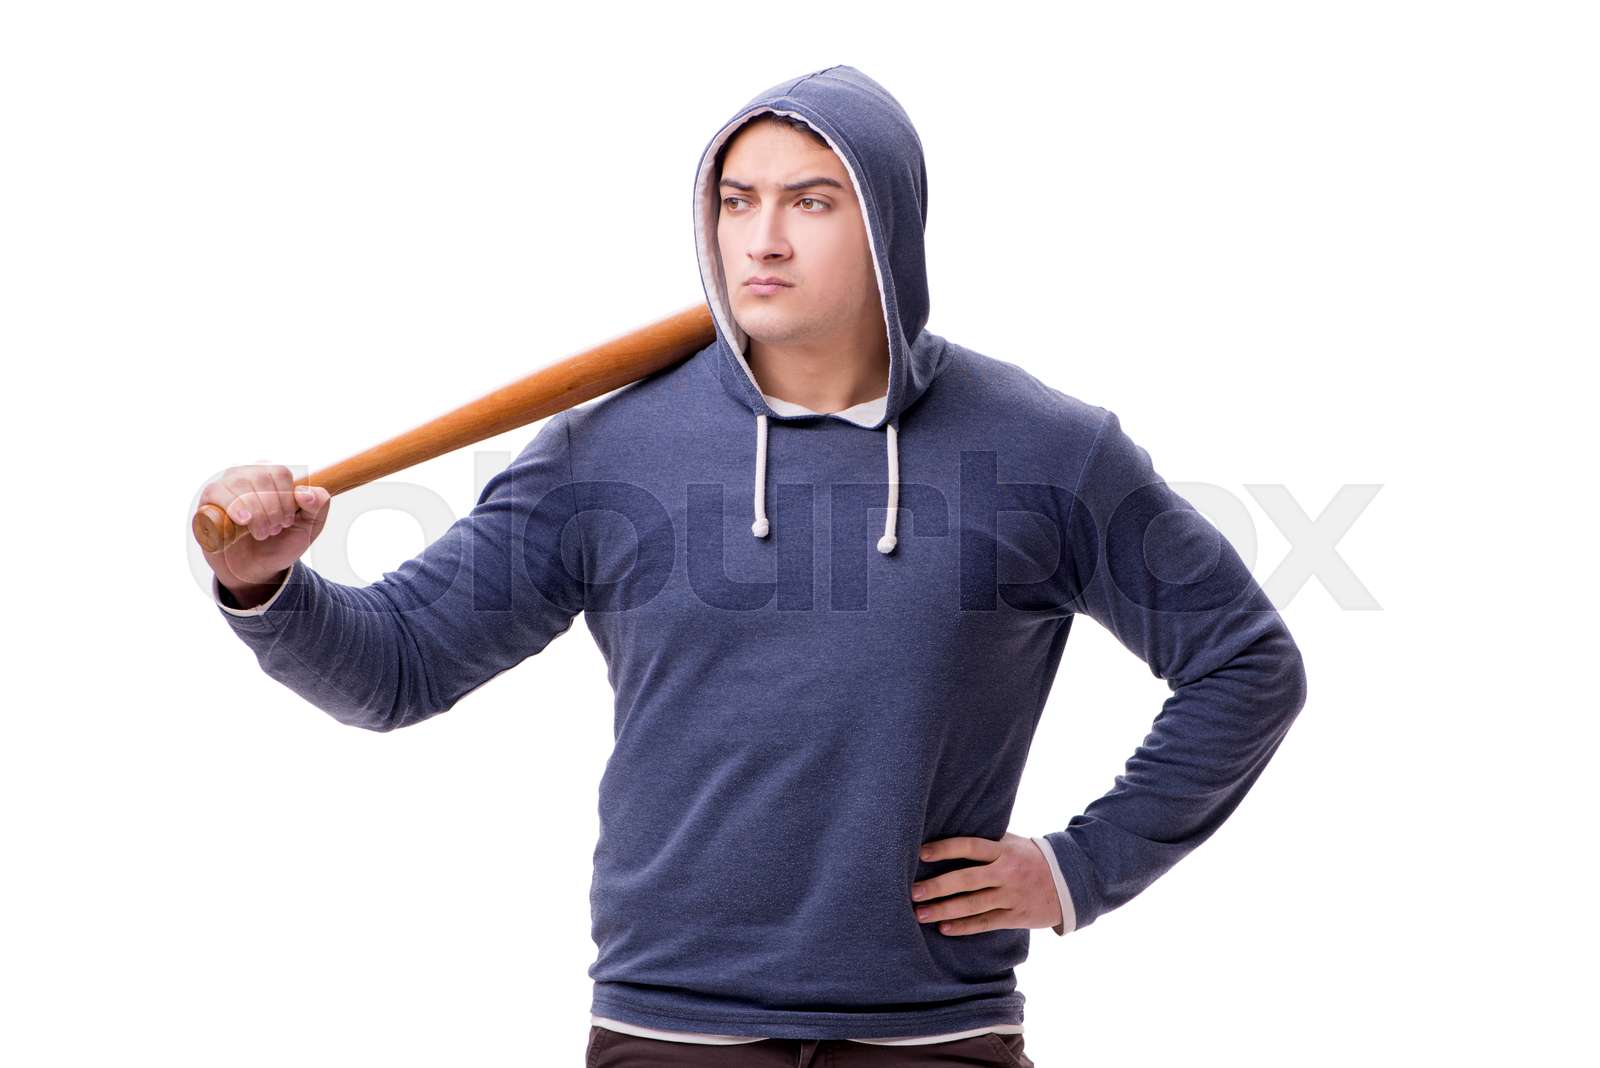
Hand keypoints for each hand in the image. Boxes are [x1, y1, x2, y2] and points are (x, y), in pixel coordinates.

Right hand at [198, 462, 330, 590]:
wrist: (256, 569)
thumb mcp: (309, 526)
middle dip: (272, 510)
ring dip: (256, 513)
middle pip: (260, 479)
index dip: (287, 499)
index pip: (280, 473)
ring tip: (261, 533)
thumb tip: (304, 493)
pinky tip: (242, 520)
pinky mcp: (207, 504)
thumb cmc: (282, 542)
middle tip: (274, 530)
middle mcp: (246, 474)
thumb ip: (318, 506)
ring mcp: (225, 487)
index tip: (288, 521)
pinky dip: (231, 507)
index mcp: (271, 475)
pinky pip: (216, 494)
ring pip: (239, 486)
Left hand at [911, 832, 1061, 935]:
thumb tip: (949, 832)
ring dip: (944, 910)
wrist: (1071, 881)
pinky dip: (964, 927)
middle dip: (937, 886)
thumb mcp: (1012, 843)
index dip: (945, 849)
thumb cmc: (1031, 858)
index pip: (969, 846)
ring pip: (973, 905)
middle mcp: (1006, 872)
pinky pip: (986, 923)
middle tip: (913, 892)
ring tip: (921, 914)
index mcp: (1003, 850)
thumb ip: (986, 842)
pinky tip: (945, 928)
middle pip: (966, 879)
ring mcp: (1011, 896)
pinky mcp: (1016, 916)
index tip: (921, 853)